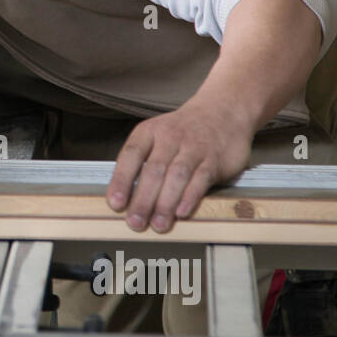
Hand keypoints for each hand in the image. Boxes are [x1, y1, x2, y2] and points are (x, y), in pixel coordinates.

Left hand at [105, 98, 253, 232]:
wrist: (221, 111)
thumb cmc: (182, 131)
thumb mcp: (156, 136)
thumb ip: (141, 162)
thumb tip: (123, 197)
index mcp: (149, 132)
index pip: (131, 155)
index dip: (121, 180)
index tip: (115, 203)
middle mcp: (170, 138)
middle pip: (153, 171)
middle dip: (143, 200)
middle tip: (135, 223)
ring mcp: (194, 147)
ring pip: (176, 176)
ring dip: (165, 203)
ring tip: (158, 224)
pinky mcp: (214, 159)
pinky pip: (201, 178)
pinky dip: (190, 197)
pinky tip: (181, 212)